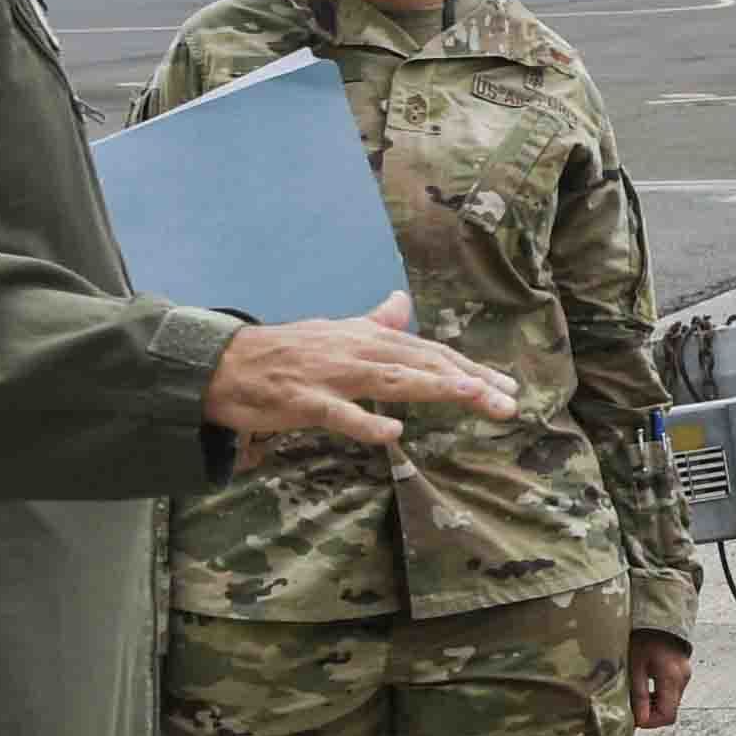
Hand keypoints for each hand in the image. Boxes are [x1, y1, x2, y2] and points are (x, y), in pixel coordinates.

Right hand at [205, 296, 517, 450]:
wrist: (226, 363)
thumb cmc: (287, 352)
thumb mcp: (337, 331)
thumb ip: (375, 322)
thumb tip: (401, 301)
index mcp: (369, 338)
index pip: (430, 353)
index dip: (471, 368)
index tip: (507, 385)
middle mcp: (357, 351)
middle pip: (422, 364)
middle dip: (469, 381)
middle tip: (509, 401)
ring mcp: (331, 376)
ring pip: (391, 381)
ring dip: (433, 386)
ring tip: (472, 396)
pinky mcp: (303, 400)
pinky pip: (339, 414)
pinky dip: (365, 423)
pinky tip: (394, 433)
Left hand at [627, 633, 694, 730]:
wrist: (658, 620)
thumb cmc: (644, 639)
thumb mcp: (636, 667)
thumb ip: (639, 695)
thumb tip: (640, 720)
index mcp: (671, 679)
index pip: (667, 716)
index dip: (650, 722)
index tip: (634, 718)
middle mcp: (682, 680)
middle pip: (670, 712)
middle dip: (651, 715)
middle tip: (633, 707)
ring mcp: (685, 677)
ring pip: (671, 704)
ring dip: (654, 706)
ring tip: (637, 697)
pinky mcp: (682, 674)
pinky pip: (672, 694)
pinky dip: (659, 697)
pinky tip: (647, 689)